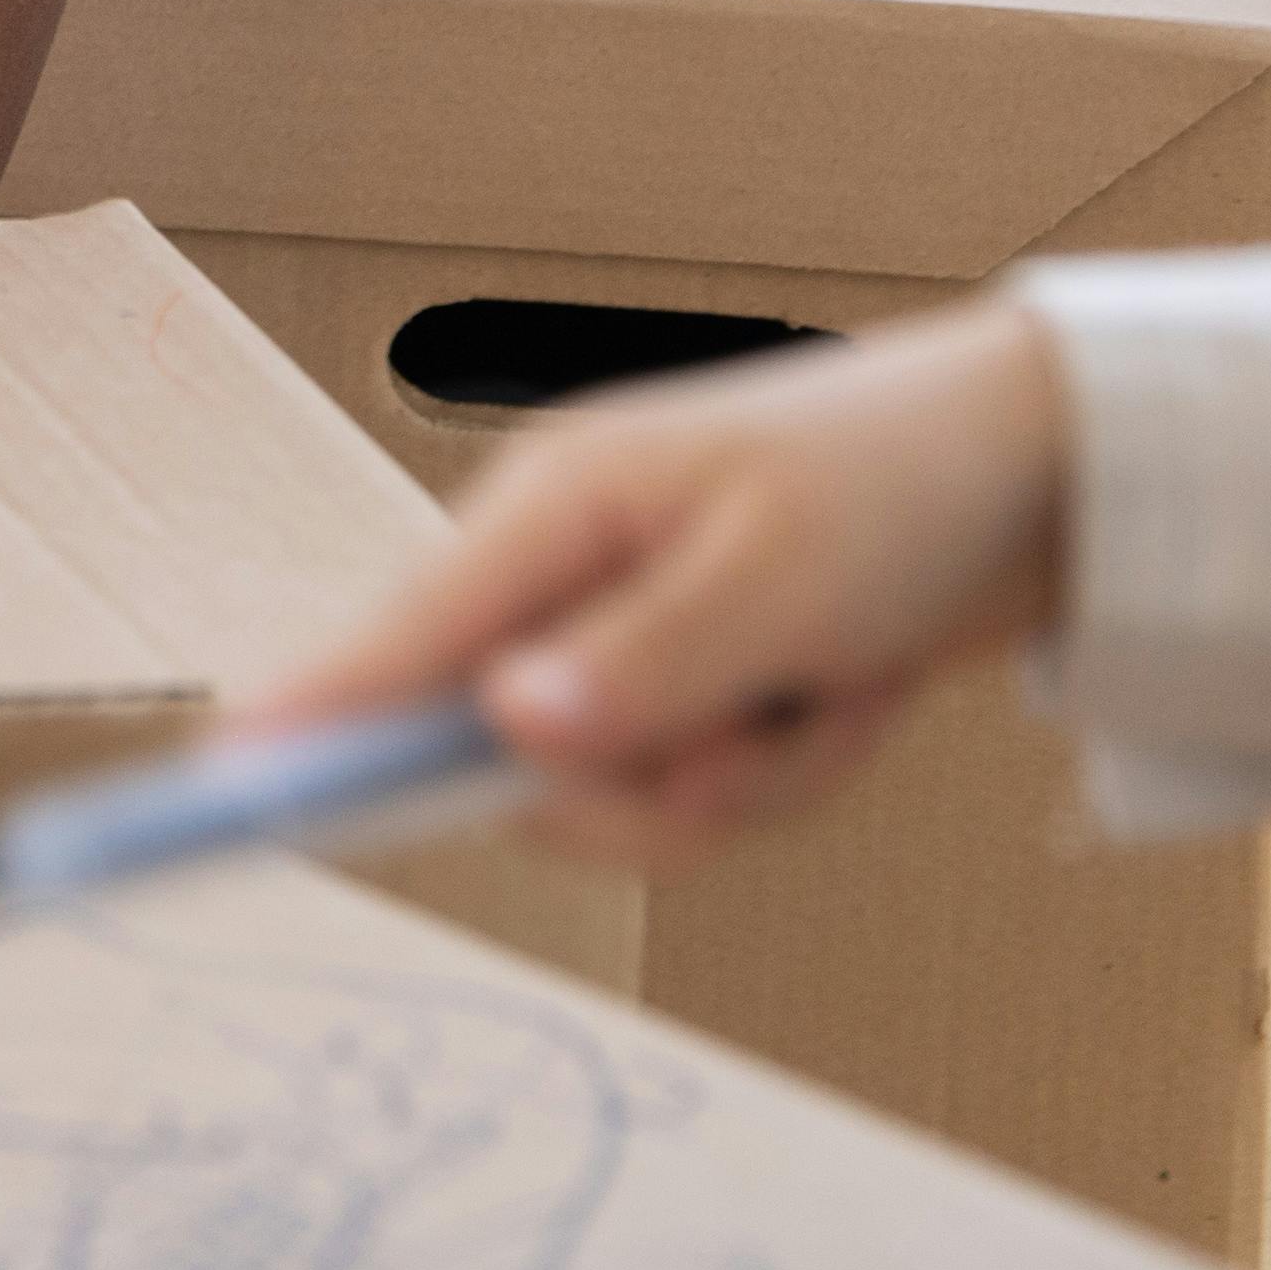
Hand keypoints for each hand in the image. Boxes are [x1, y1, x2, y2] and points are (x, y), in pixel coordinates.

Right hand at [237, 305, 1079, 871]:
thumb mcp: (782, 580)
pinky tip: (847, 691)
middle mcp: (561, 575)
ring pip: (619, 797)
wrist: (1037, 472)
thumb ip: (643, 665)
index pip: (395, 635)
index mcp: (550, 510)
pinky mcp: (684, 683)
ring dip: (748, 781)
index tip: (232, 786)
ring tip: (830, 688)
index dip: (311, 717)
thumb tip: (503, 731)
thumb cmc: (898, 485)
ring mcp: (622, 634)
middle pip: (516, 763)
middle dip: (655, 787)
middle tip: (765, 734)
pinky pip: (699, 796)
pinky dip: (791, 771)